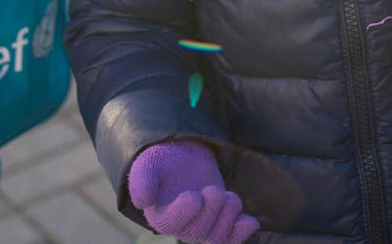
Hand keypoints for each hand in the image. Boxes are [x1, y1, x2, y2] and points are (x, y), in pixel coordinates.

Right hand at [128, 141, 258, 243]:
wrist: (183, 157)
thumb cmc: (162, 161)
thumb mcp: (148, 164)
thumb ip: (141, 182)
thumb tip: (142, 202)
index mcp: (159, 216)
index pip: (172, 224)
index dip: (185, 213)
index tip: (194, 195)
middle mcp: (180, 228)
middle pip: (198, 232)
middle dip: (211, 210)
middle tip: (213, 189)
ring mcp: (201, 227)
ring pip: (216, 238)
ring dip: (228, 218)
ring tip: (230, 197)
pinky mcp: (219, 223)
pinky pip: (230, 240)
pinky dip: (241, 233)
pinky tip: (250, 221)